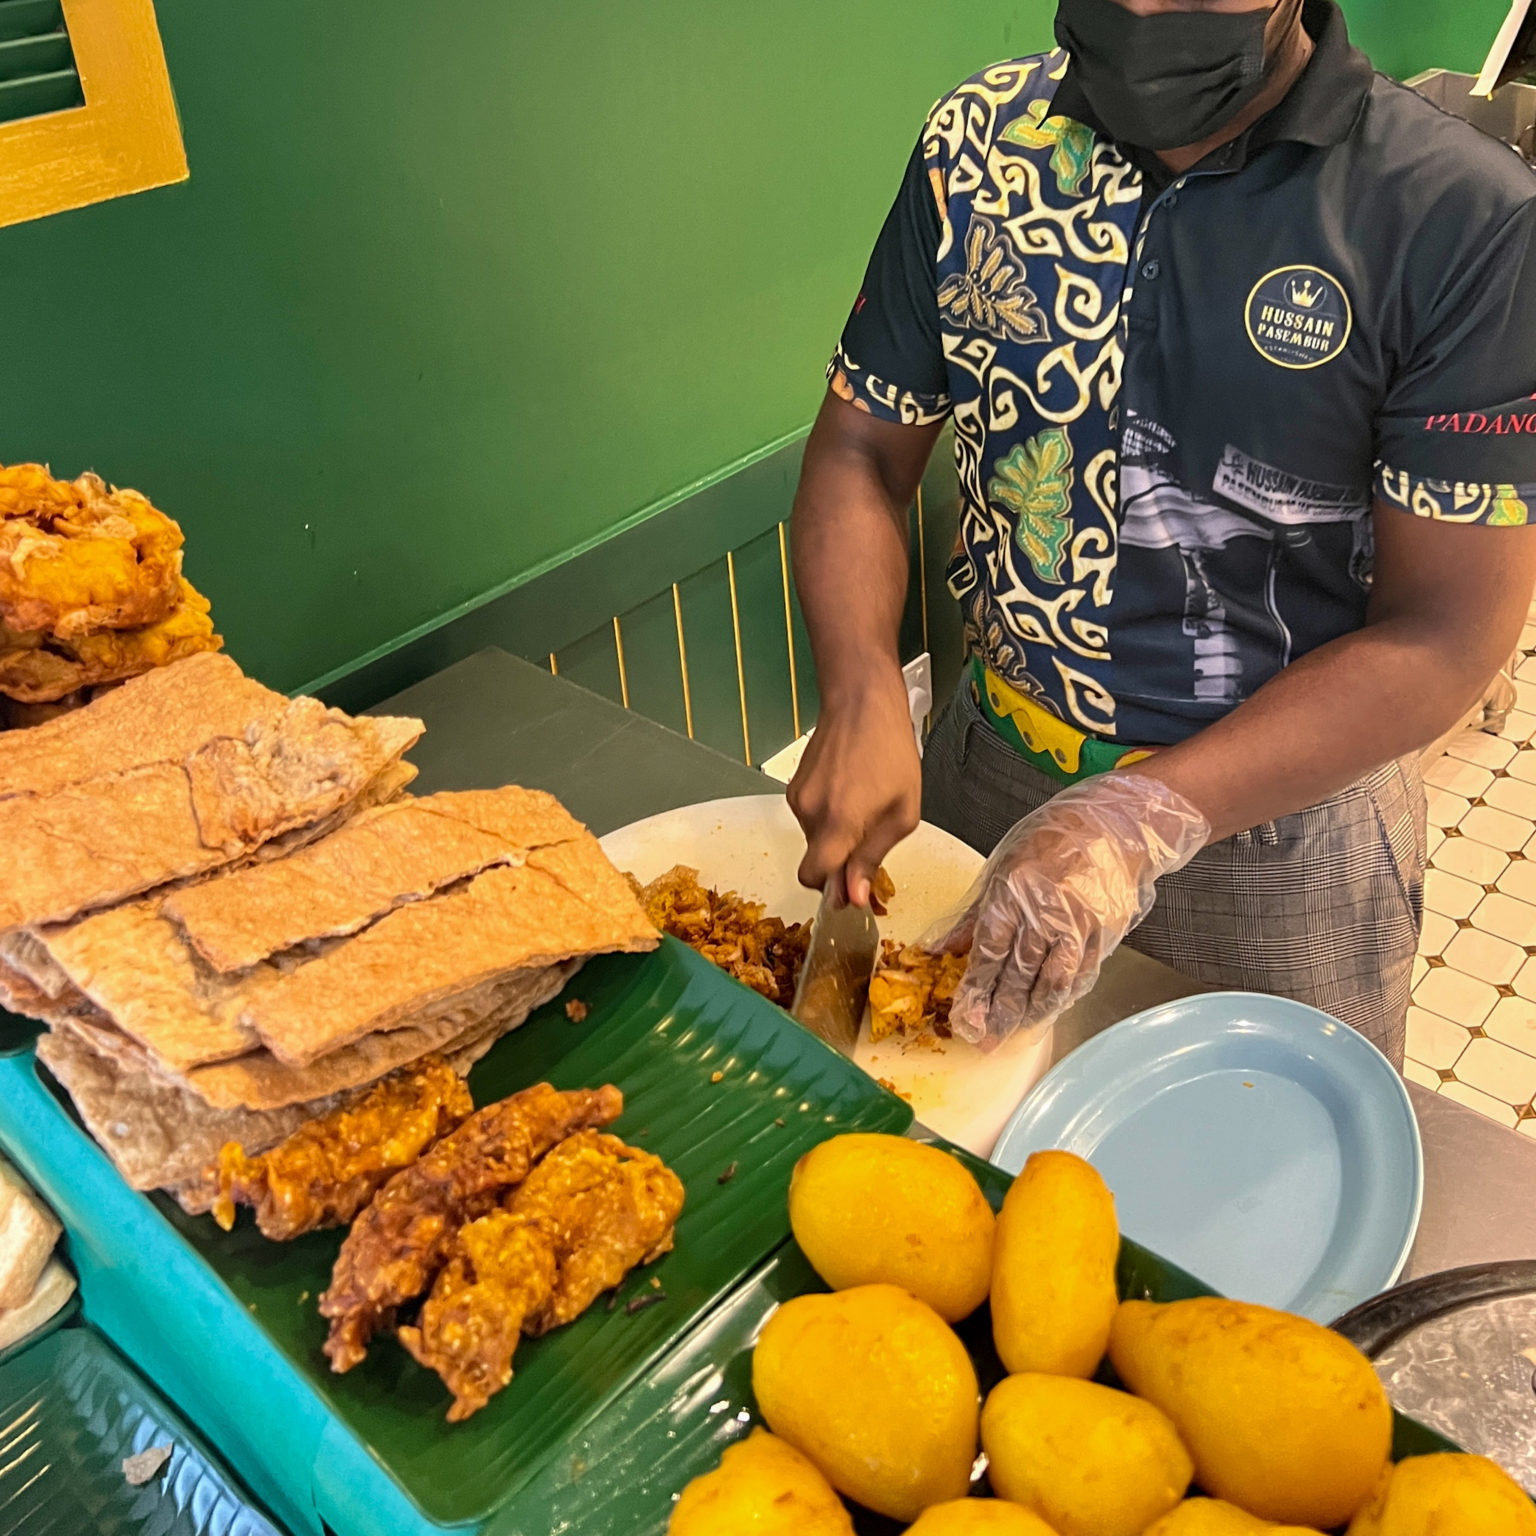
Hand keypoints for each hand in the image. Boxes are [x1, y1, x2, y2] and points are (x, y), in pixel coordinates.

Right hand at [787, 669, 920, 906]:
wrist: (862, 702)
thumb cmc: (891, 753)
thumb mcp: (902, 812)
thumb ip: (874, 857)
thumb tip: (854, 896)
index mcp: (837, 823)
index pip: (814, 877)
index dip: (832, 890)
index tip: (853, 888)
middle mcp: (809, 813)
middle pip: (816, 861)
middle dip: (840, 862)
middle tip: (871, 841)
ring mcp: (797, 798)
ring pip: (814, 838)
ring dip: (836, 836)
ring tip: (865, 805)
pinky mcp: (794, 786)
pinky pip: (810, 817)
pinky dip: (828, 816)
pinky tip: (850, 792)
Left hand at [945, 772, 1208, 1046]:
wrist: (1117, 823)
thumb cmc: (1054, 837)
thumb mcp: (1002, 866)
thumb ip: (974, 915)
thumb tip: (941, 950)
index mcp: (1014, 889)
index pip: (991, 949)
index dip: (977, 987)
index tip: (965, 1015)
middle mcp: (1047, 910)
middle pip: (1020, 972)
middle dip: (1000, 1011)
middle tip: (985, 1039)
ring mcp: (1081, 924)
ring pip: (1053, 980)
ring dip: (1031, 1012)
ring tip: (1013, 1032)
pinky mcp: (1106, 933)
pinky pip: (1080, 974)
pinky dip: (1062, 996)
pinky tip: (1047, 1011)